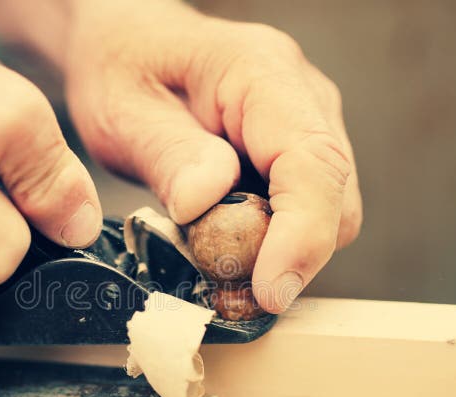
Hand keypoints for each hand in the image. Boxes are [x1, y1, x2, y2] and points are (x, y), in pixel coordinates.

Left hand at [62, 1, 361, 311]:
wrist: (132, 42)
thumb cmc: (124, 65)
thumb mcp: (122, 108)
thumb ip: (167, 153)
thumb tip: (206, 204)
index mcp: (261, 74)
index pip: (312, 161)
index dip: (302, 235)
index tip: (271, 290)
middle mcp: (302, 98)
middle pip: (334, 199)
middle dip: (292, 256)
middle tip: (229, 294)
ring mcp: (307, 125)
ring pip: (328, 213)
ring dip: (281, 253)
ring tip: (220, 268)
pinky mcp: (295, 154)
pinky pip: (304, 211)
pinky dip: (273, 243)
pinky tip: (229, 247)